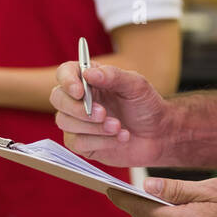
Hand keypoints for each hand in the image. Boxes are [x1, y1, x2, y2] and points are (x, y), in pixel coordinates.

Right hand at [50, 61, 174, 166]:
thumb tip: (87, 74)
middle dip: (78, 108)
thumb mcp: (136, 86)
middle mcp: (79, 99)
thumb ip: (113, 76)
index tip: (80, 91)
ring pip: (65, 122)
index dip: (67, 81)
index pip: (65, 73)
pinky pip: (77, 143)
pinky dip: (100, 141)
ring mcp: (78, 122)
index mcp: (90, 79)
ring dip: (93, 127)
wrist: (158, 134)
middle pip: (57, 98)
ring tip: (119, 127)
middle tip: (103, 114)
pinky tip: (120, 138)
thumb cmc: (146, 105)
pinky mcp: (82, 144)